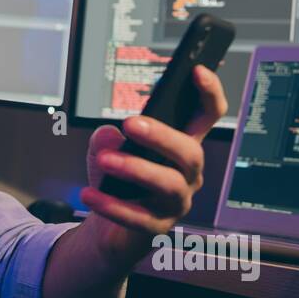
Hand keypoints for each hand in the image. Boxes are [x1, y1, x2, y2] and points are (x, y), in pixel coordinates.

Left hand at [80, 65, 227, 263]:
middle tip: (130, 124)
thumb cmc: (116, 181)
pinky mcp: (158, 227)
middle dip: (162, 136)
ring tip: (105, 160)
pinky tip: (89, 194)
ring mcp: (177, 202)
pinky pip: (140, 218)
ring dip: (136, 169)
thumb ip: (107, 138)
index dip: (209, 92)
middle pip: (191, 152)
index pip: (208, 115)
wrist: (109, 227)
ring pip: (169, 185)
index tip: (196, 70)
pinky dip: (112, 205)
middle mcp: (188, 174)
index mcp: (182, 145)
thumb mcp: (106, 150)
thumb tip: (110, 136)